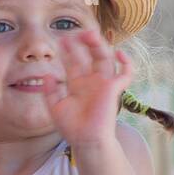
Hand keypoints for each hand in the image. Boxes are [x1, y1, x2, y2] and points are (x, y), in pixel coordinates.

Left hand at [41, 30, 132, 149]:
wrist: (86, 141)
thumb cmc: (72, 128)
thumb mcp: (55, 108)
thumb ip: (50, 91)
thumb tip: (47, 75)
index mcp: (78, 84)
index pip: (74, 61)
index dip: (68, 50)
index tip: (60, 41)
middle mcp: (92, 81)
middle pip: (90, 55)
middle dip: (84, 42)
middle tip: (75, 33)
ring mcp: (104, 84)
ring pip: (105, 58)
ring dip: (100, 45)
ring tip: (91, 34)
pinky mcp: (114, 89)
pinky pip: (126, 73)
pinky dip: (127, 63)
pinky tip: (119, 53)